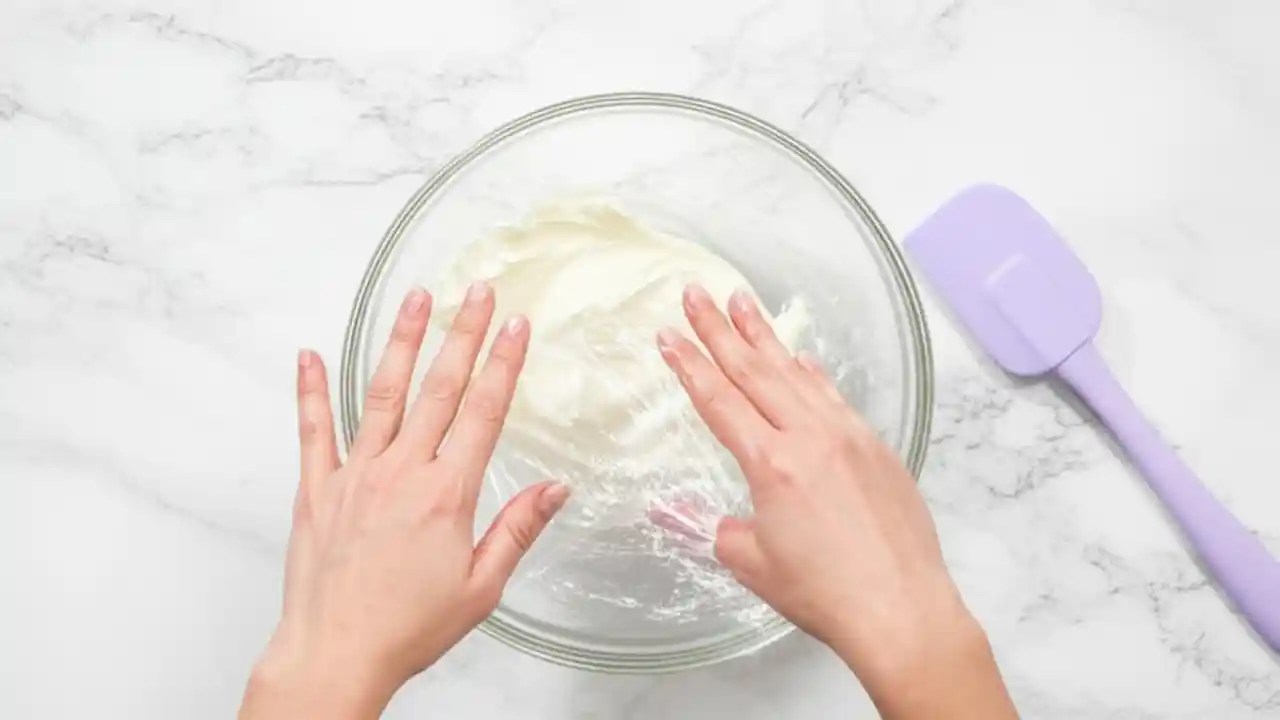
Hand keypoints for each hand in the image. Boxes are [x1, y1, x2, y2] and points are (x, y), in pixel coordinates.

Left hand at [241, 284, 567, 719]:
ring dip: (401, 342)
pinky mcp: (317, 489)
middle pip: (439, 388)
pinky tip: (308, 355)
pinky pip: (314, 430)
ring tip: (416, 300)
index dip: (503, 363)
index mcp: (447, 493)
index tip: (516, 324)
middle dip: (462, 334)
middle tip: (476, 291)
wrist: (335, 654)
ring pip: (382, 393)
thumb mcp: (481, 587)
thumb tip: (556, 488)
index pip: (484, 412)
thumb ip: (518, 529)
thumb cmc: (408, 628)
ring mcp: (355, 475)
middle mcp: (402, 472)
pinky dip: (310, 390)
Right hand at [657, 284, 1015, 719]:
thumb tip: (670, 512)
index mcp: (771, 463)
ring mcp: (848, 436)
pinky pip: (834, 396)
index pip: (719, 401)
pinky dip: (811, 372)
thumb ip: (708, 527)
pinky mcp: (876, 448)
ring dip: (764, 336)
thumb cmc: (823, 593)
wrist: (901, 608)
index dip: (689, 365)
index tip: (667, 335)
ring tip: (741, 301)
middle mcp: (809, 437)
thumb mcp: (750, 562)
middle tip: (695, 292)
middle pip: (754, 371)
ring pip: (796, 373)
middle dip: (719, 329)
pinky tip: (799, 355)